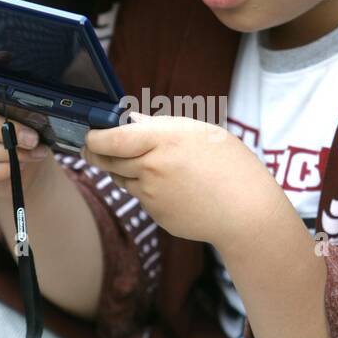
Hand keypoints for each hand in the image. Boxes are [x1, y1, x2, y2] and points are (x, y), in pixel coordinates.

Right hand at [0, 77, 52, 199]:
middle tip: (32, 138)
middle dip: (7, 130)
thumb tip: (32, 110)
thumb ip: (19, 107)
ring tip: (33, 153)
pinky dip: (4, 169)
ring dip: (11, 153)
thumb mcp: (22, 114)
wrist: (22, 164)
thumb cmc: (19, 131)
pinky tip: (19, 166)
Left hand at [81, 111, 282, 249]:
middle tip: (94, 148)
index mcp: (163, 139)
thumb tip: (131, 122)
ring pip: (122, 180)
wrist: (247, 212)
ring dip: (125, 170)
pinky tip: (175, 188)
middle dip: (97, 153)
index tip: (90, 134)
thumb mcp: (200, 132)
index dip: (94, 137)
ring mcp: (151, 195)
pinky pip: (142, 198)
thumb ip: (161, 127)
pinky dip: (148, 190)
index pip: (110, 138)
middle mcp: (151, 167)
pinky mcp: (156, 215)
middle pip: (107, 160)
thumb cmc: (230, 165)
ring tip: (152, 165)